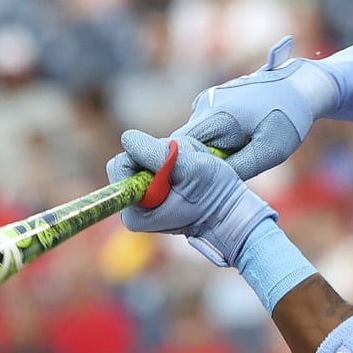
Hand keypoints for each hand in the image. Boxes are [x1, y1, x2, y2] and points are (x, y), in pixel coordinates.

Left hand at [105, 131, 275, 266]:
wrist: (230, 213)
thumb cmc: (215, 195)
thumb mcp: (191, 169)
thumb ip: (157, 154)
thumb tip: (127, 138)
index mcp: (134, 212)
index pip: (122, 163)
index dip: (147, 155)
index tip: (172, 167)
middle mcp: (133, 208)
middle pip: (130, 158)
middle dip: (157, 153)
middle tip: (185, 166)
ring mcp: (142, 201)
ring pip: (144, 157)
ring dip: (169, 155)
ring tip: (191, 169)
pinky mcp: (152, 192)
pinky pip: (154, 162)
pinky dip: (172, 160)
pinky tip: (189, 171)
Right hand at [178, 36, 340, 179]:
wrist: (302, 86)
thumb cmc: (288, 119)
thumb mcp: (269, 152)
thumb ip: (238, 169)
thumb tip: (210, 183)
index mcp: (216, 115)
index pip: (178, 146)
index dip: (182, 166)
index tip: (198, 182)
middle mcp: (205, 103)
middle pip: (184, 142)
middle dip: (198, 160)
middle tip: (224, 173)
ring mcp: (209, 98)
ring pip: (196, 135)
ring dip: (210, 149)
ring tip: (239, 154)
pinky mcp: (214, 98)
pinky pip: (205, 126)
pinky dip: (217, 138)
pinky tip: (240, 140)